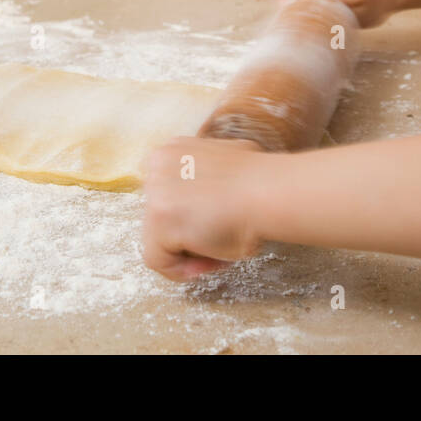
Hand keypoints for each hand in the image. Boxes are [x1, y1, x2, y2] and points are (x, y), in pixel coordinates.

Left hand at [142, 136, 265, 280]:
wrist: (266, 191)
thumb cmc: (258, 182)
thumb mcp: (224, 162)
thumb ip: (203, 176)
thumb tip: (206, 193)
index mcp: (172, 150)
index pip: (167, 192)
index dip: (191, 213)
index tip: (214, 224)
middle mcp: (156, 167)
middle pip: (160, 215)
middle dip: (189, 232)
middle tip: (220, 240)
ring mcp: (154, 194)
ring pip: (158, 238)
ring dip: (189, 251)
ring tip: (220, 252)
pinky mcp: (158, 222)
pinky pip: (157, 259)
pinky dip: (181, 270)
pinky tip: (209, 263)